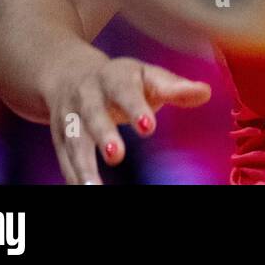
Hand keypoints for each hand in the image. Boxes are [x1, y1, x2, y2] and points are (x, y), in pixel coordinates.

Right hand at [44, 53, 210, 184]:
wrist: (69, 74)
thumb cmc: (122, 80)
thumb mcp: (147, 76)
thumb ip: (174, 87)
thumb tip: (205, 92)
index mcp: (114, 77)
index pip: (124, 90)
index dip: (135, 107)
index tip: (148, 127)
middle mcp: (87, 96)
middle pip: (93, 115)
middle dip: (103, 135)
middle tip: (116, 156)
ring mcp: (70, 117)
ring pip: (74, 141)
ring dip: (82, 165)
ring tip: (93, 188)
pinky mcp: (59, 137)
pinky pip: (64, 159)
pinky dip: (72, 176)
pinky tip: (85, 190)